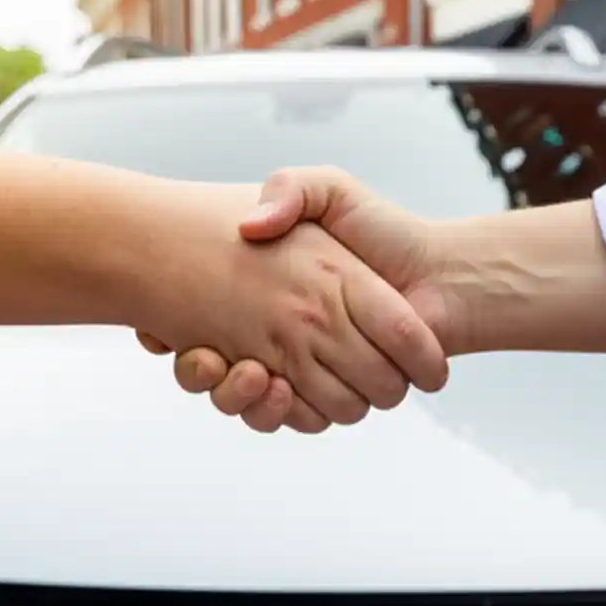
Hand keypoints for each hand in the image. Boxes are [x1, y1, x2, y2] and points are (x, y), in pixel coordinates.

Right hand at [134, 181, 447, 427]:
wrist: (444, 277)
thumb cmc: (385, 231)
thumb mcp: (330, 190)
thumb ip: (291, 190)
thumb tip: (250, 227)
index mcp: (267, 288)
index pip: (199, 317)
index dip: (172, 330)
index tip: (161, 328)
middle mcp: (283, 327)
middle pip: (223, 365)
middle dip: (217, 367)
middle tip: (209, 351)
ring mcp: (300, 362)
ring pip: (251, 397)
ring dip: (242, 392)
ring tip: (246, 370)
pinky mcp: (318, 392)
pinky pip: (283, 415)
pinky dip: (272, 409)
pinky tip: (271, 385)